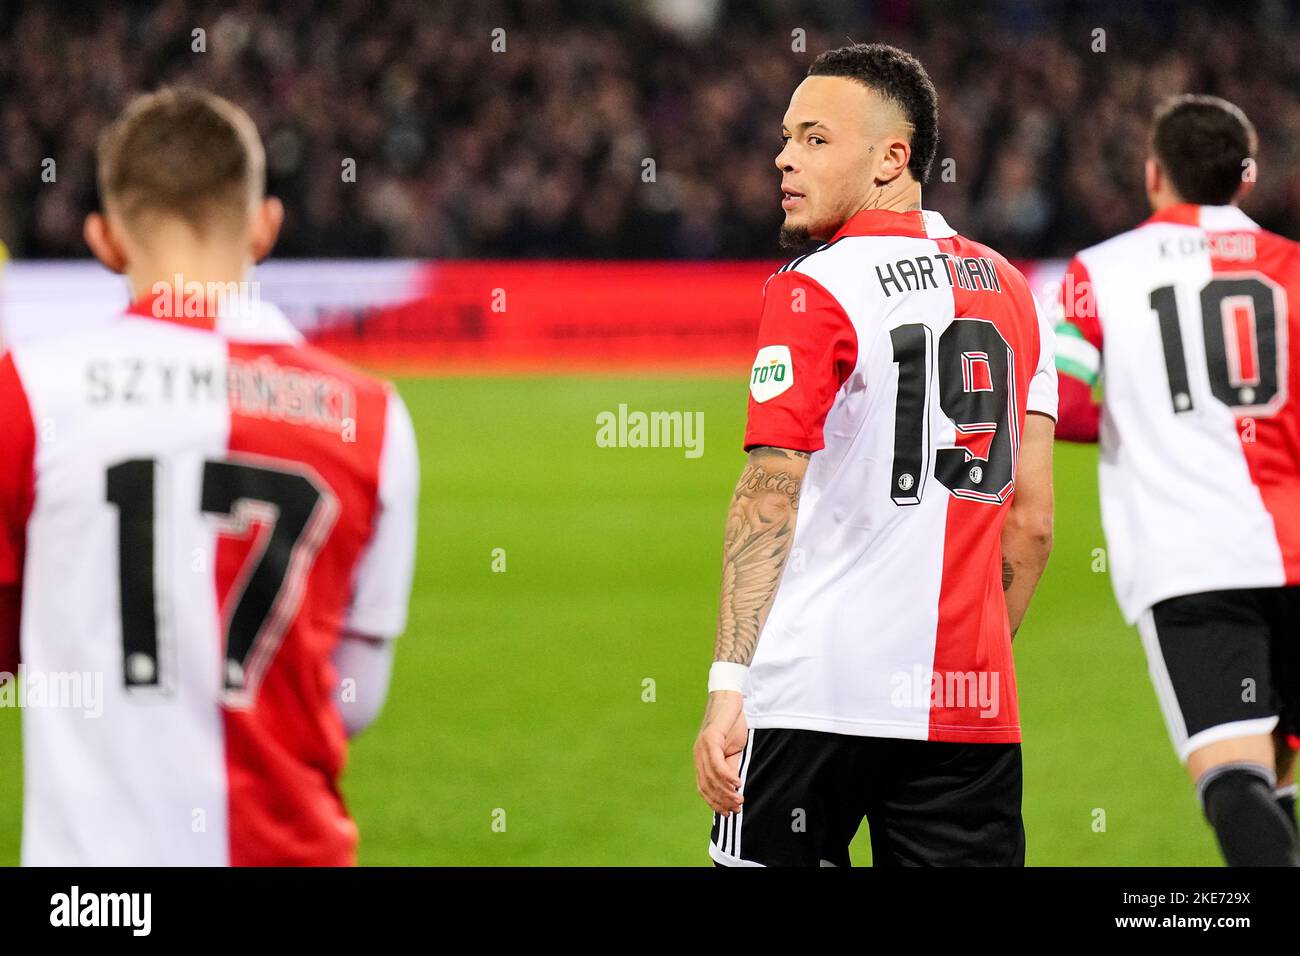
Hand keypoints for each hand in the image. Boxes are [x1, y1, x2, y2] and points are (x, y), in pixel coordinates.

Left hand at [694, 691, 747, 814]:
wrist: (730, 700)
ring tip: (739, 799)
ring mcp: (702, 747)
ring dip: (726, 792)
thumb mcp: (733, 751)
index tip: (728, 813)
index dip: (715, 802)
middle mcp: (698, 755)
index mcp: (701, 759)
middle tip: (737, 808)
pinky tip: (737, 783)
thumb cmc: (731, 725)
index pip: (704, 788)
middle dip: (722, 801)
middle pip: (707, 786)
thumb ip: (731, 768)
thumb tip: (734, 789)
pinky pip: (717, 763)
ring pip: (712, 777)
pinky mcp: (710, 738)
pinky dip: (727, 776)